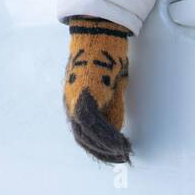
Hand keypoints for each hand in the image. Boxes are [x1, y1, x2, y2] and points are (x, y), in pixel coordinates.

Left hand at [63, 16, 132, 163]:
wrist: (98, 36)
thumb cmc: (104, 58)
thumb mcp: (109, 88)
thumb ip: (109, 108)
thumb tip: (113, 130)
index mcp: (73, 102)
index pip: (82, 133)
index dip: (98, 147)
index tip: (114, 154)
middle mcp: (70, 104)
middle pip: (82, 138)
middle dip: (103, 151)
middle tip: (121, 158)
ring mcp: (74, 100)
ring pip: (88, 134)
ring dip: (108, 147)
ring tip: (124, 152)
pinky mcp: (83, 96)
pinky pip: (95, 124)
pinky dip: (109, 136)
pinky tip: (122, 141)